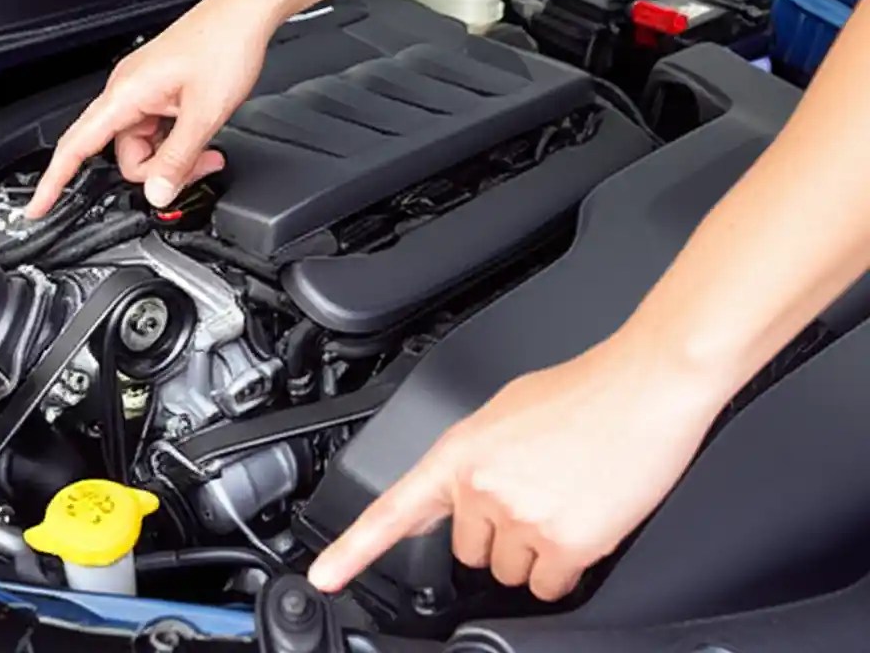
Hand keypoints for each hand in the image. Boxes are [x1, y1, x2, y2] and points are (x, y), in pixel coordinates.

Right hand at [26, 0, 269, 217]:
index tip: (38, 207)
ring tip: (208, 146)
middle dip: (159, 170)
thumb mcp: (204, 114)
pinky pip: (158, 131)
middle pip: (125, 156)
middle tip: (198, 164)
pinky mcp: (159, 91)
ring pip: (146, 147)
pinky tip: (202, 131)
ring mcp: (143, 92)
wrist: (244, 15)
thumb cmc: (223, 45)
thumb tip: (157, 193)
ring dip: (175, 156)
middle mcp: (126, 92)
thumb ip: (177, 159)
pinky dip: (178, 140)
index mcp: (124, 94)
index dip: (54, 182)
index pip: (75, 147)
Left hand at [307, 333, 731, 600]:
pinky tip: (582, 525)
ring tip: (563, 502)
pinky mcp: (566, 545)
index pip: (393, 510)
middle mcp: (482, 488)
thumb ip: (476, 458)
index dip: (352, 550)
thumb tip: (471, 489)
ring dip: (533, 552)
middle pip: (470, 550)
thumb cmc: (585, 392)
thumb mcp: (505, 413)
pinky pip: (549, 585)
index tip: (324, 577)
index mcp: (459, 452)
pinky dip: (565, 569)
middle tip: (536, 495)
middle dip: (498, 534)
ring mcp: (522, 519)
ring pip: (509, 572)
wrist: (647, 386)